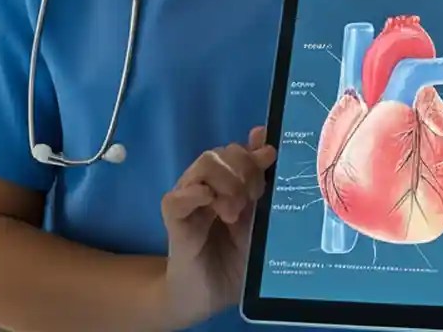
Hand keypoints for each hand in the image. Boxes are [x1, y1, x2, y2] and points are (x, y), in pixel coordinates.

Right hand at [159, 127, 275, 327]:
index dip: (251, 151)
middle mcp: (206, 186)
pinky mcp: (174, 220)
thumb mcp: (257, 224)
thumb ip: (261, 188)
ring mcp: (188, 201)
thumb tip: (267, 146)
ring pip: (202, 167)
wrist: (208, 296)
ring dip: (225, 181)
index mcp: (227, 185)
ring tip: (234, 209)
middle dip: (242, 167)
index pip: (236, 152)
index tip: (268, 156)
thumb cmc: (235, 261)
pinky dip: (194, 193)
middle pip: (220, 154)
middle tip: (253, 196)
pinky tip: (209, 200)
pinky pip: (176, 198)